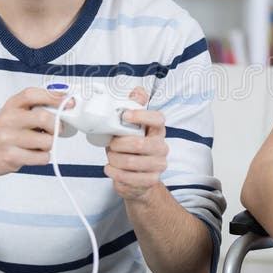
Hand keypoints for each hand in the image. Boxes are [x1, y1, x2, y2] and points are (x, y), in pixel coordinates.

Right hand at [0, 87, 73, 179]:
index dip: (54, 96)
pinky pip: (41, 157)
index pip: (33, 94)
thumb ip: (33, 110)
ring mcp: (8, 138)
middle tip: (54, 131)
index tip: (69, 102)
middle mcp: (9, 119)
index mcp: (11, 105)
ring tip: (36, 145)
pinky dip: (42, 158)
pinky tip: (30, 155)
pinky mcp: (10, 156)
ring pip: (47, 141)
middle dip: (56, 127)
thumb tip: (64, 107)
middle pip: (45, 118)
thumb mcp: (12, 115)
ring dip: (48, 146)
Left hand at [104, 87, 168, 201]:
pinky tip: (111, 169)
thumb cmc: (132, 150)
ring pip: (130, 162)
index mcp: (157, 131)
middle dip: (118, 145)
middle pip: (139, 144)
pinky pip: (127, 177)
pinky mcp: (150, 181)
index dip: (141, 115)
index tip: (124, 115)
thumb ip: (133, 109)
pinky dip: (114, 173)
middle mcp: (161, 148)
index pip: (158, 119)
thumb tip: (138, 91)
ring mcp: (157, 165)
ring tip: (110, 158)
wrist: (139, 179)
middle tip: (111, 145)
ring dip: (114, 159)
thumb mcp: (130, 129)